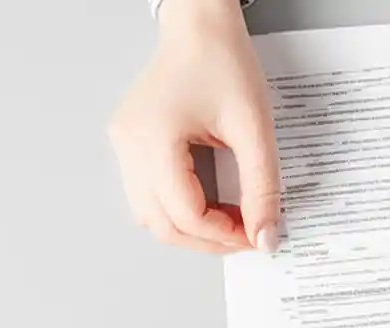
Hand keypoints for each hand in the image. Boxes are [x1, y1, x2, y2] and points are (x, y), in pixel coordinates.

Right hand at [109, 0, 280, 253]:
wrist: (202, 26)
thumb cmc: (223, 61)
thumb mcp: (254, 128)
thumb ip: (263, 188)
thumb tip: (265, 236)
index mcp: (153, 137)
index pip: (184, 213)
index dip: (222, 234)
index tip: (255, 235)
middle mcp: (129, 144)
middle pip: (160, 224)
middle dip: (205, 240)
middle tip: (245, 237)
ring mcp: (124, 144)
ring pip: (150, 215)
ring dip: (190, 228)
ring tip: (230, 221)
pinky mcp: (130, 143)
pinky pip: (148, 194)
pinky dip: (179, 209)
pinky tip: (210, 202)